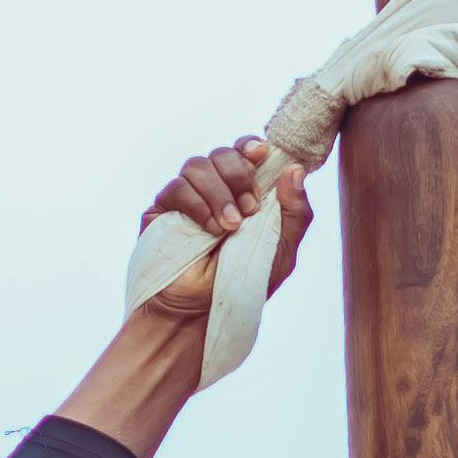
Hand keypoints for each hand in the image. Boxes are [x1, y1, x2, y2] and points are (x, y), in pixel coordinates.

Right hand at [140, 138, 312, 306]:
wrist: (204, 312)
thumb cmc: (246, 283)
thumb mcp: (283, 249)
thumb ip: (296, 211)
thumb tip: (295, 169)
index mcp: (243, 192)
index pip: (244, 152)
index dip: (251, 146)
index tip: (262, 153)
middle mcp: (215, 190)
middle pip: (221, 153)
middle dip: (238, 174)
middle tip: (250, 208)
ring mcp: (187, 198)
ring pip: (197, 165)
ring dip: (219, 192)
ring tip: (230, 227)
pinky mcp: (162, 210)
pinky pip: (176, 188)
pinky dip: (197, 204)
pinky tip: (209, 230)